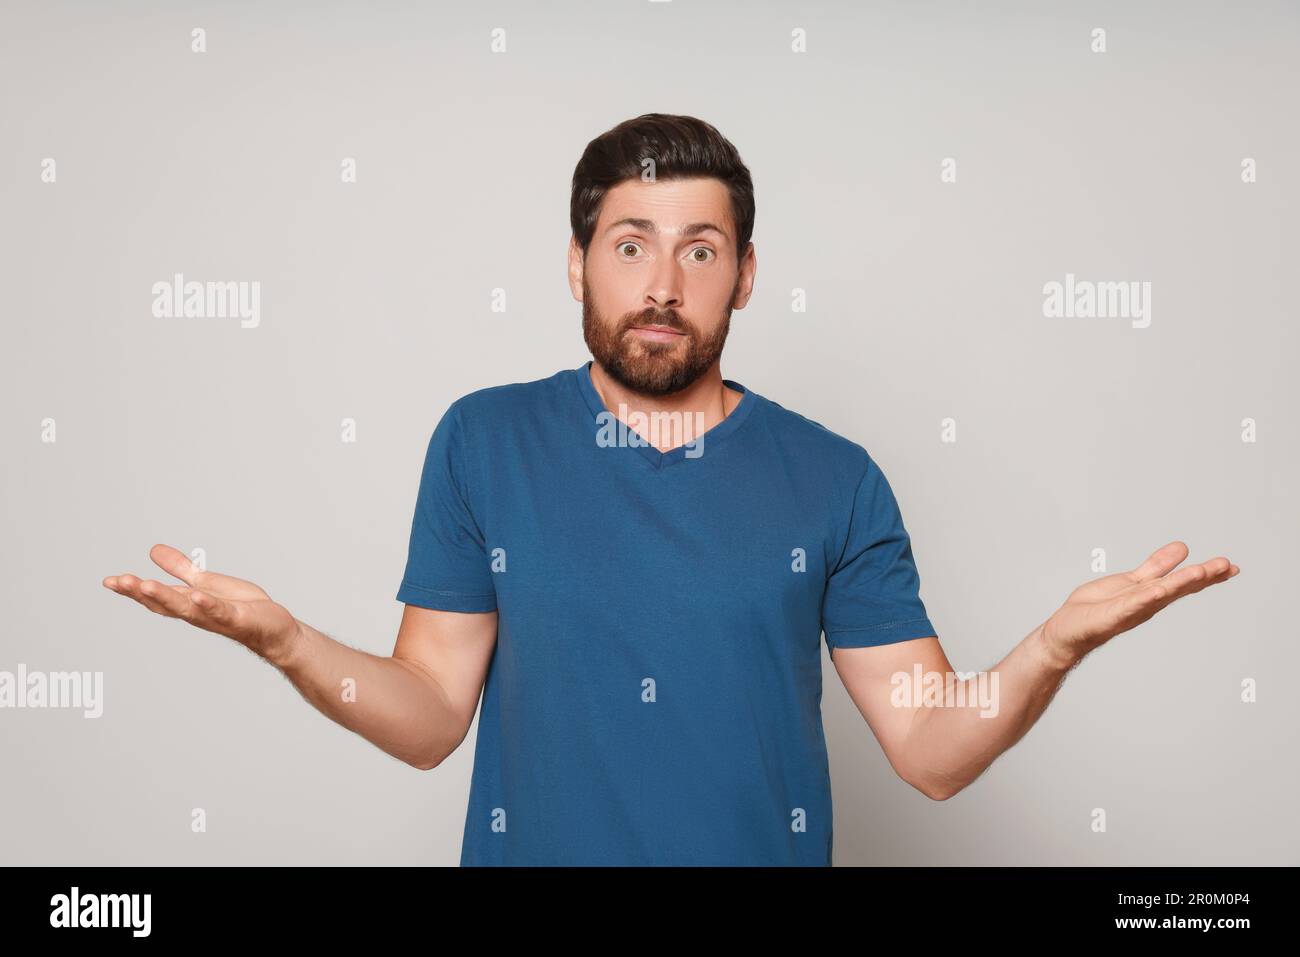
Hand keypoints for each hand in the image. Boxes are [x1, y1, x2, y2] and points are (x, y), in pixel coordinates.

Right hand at [103, 544, 301, 665]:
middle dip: (141, 593)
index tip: (109, 581)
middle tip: (119, 582)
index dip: (132, 590)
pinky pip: (220, 612)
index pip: (156, 597)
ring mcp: (216, 617)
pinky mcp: (238, 618)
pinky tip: (196, 595)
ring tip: (146, 585)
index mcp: (188, 602)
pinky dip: (208, 605)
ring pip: (187, 608)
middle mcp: (197, 613)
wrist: (273, 629)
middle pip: (164, 603)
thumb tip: (153, 550)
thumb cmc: (241, 608)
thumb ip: (182, 569)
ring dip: (166, 598)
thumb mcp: (206, 582)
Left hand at [1041, 541, 1237, 666]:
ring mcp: (1131, 608)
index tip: (1230, 567)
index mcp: (1152, 593)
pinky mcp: (1113, 614)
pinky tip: (1159, 589)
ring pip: (1160, 593)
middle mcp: (1147, 602)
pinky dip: (1146, 597)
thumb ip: (1156, 566)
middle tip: (1229, 567)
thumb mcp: (1131, 579)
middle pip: (1178, 587)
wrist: (1068, 630)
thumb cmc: (1097, 608)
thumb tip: (1183, 548)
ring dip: (1180, 584)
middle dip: (1203, 577)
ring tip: (1202, 572)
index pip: (1183, 581)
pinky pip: (1132, 604)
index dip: (1207, 574)